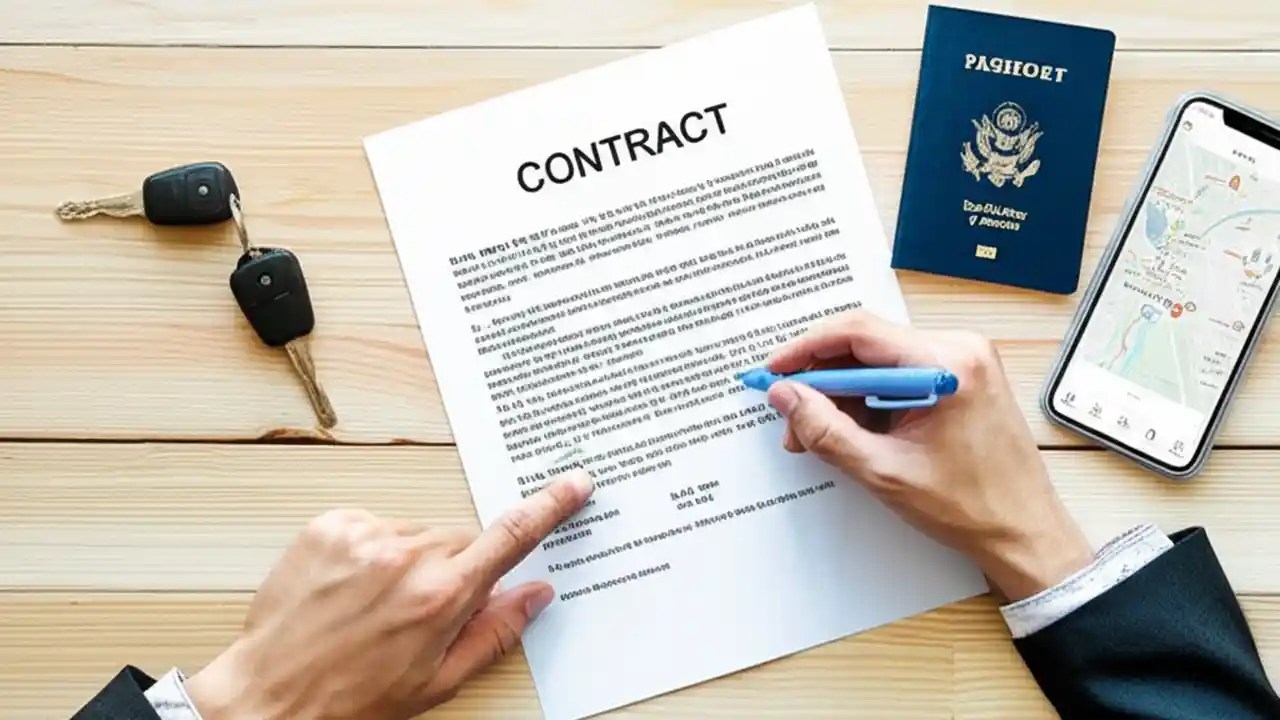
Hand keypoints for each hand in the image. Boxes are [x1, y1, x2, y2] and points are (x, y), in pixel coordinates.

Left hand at [185, 471, 593, 718]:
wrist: (269, 695)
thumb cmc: (350, 698)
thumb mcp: (437, 681)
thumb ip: (495, 632)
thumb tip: (536, 595)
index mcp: (443, 596)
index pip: (512, 537)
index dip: (549, 507)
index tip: (572, 485)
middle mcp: (408, 557)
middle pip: (459, 540)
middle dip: (454, 568)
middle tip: (421, 611)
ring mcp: (366, 535)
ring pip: (416, 533)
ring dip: (408, 559)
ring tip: (374, 604)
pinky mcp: (331, 524)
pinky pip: (374, 525)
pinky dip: (371, 549)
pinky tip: (351, 587)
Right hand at [765, 311, 1091, 601]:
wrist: (1025, 532)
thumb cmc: (971, 507)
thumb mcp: (883, 471)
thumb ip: (826, 430)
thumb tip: (785, 396)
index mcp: (947, 363)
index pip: (859, 332)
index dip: (807, 349)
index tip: (774, 370)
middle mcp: (960, 350)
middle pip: (867, 345)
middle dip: (822, 381)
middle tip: (790, 415)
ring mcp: (964, 362)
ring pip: (880, 362)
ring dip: (843, 394)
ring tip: (815, 434)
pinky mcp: (961, 379)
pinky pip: (900, 375)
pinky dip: (869, 400)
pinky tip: (849, 431)